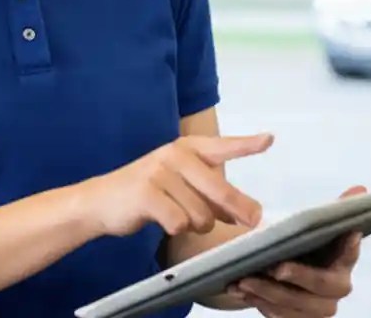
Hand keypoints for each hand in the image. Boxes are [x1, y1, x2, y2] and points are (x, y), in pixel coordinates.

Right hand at [80, 133, 273, 238]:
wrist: (101, 201)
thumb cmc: (148, 193)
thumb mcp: (181, 187)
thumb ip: (212, 196)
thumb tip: (246, 214)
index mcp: (186, 149)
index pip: (222, 147)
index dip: (246, 144)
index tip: (269, 140)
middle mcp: (174, 155)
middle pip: (220, 190)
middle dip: (239, 210)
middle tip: (253, 222)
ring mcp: (160, 173)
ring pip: (202, 214)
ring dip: (197, 225)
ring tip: (178, 218)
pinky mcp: (148, 193)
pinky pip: (180, 223)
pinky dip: (177, 230)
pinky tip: (163, 222)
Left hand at [228, 186, 366, 316]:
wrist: (274, 271)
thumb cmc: (296, 246)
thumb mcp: (307, 227)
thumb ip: (331, 212)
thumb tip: (361, 189)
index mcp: (343, 261)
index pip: (350, 253)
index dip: (350, 247)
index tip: (348, 234)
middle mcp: (336, 288)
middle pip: (321, 286)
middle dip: (298, 277)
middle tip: (274, 267)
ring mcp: (317, 308)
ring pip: (296, 305)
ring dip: (269, 293)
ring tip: (245, 279)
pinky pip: (280, 316)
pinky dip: (258, 302)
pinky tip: (239, 289)